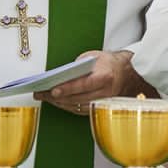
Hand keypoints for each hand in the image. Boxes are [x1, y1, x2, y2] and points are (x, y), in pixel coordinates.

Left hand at [35, 50, 150, 115]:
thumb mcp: (93, 57)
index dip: (67, 89)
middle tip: (41, 93)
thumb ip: (78, 67)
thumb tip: (60, 76)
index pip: (83, 85)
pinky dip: (67, 106)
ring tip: (44, 97)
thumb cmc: (108, 63)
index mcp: (105, 76)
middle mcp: (105, 92)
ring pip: (76, 106)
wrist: (126, 73)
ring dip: (59, 103)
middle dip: (56, 97)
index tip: (53, 90)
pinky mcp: (98, 108)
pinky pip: (80, 110)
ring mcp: (102, 102)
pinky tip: (56, 102)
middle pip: (77, 98)